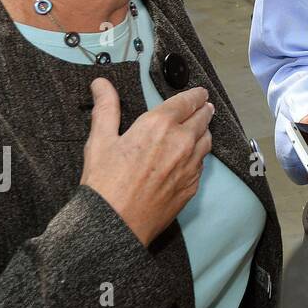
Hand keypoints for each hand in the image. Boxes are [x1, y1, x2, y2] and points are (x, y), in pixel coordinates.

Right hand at [80, 78, 212, 246]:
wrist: (115, 224)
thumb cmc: (104, 183)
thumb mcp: (100, 141)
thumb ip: (106, 108)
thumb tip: (101, 83)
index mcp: (159, 125)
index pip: (187, 101)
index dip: (195, 95)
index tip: (200, 93)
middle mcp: (182, 141)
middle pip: (203, 117)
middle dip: (203, 109)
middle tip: (203, 106)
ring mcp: (191, 164)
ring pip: (207, 140)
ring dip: (204, 131)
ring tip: (199, 128)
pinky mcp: (193, 185)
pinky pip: (202, 163)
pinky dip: (199, 155)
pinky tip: (190, 157)